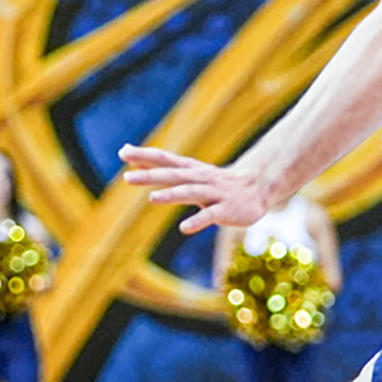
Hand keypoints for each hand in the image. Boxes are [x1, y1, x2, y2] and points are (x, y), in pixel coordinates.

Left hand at [119, 143, 272, 234]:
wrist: (258, 188)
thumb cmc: (216, 182)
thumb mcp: (189, 172)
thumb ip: (162, 167)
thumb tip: (134, 158)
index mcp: (190, 169)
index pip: (165, 159)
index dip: (144, 156)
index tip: (123, 152)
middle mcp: (200, 178)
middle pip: (173, 175)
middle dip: (150, 176)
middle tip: (127, 178)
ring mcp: (214, 193)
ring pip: (190, 192)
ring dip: (171, 194)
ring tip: (152, 198)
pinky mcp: (226, 209)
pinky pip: (211, 215)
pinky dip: (198, 221)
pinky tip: (184, 228)